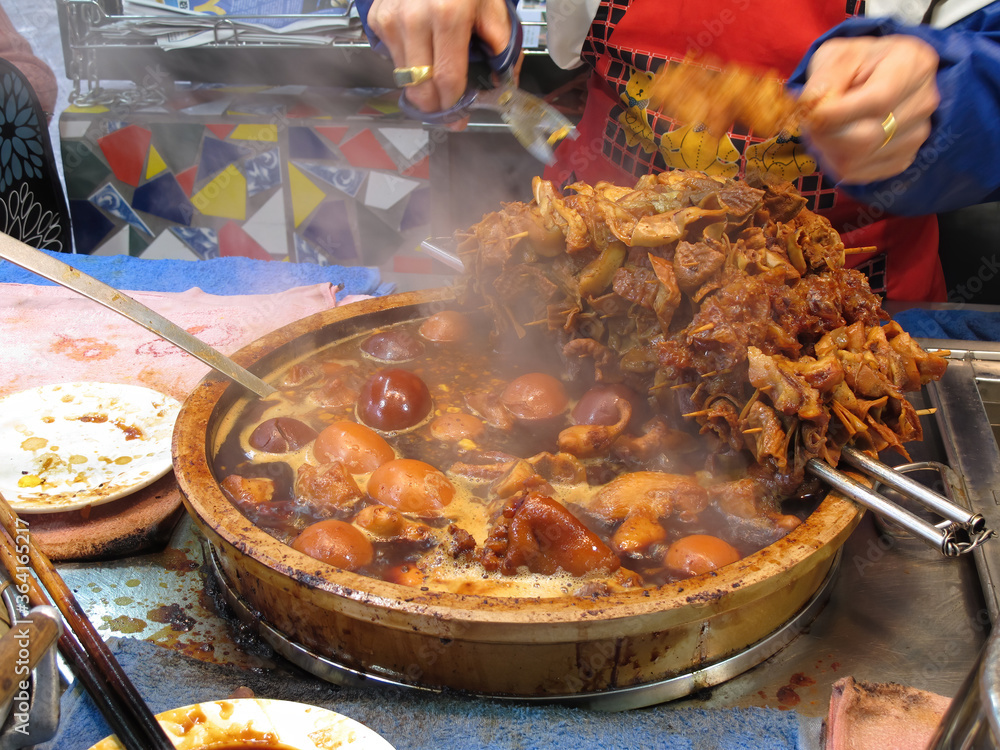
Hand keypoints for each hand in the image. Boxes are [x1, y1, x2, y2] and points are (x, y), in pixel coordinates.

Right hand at [367, 0, 511, 114]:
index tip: (459, 116)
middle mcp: (414, 18)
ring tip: (437, 81)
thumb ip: (503, 49)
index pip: (446, 78)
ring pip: (404, 77)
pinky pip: (393, 58)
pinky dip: (409, 64)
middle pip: (419, 86)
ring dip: (421, 87)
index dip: (453, 104)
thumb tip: (502, 85)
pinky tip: (423, 52)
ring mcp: (391, 19)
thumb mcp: (493, 7)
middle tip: (448, 111)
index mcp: (448, 15)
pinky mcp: (378, 18)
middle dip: (435, 107)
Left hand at [800, 35, 938, 183]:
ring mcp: (918, 133)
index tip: (811, 115)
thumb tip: (813, 108)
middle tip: (808, 125)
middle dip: (827, 136)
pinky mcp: (904, 158)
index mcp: (912, 64)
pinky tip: (834, 143)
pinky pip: (860, 174)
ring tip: (822, 130)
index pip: (879, 100)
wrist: (878, 76)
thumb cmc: (856, 63)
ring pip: (859, 159)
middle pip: (869, 137)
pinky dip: (838, 162)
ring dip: (828, 150)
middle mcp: (924, 101)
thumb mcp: (837, 55)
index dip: (839, 114)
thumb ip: (825, 79)